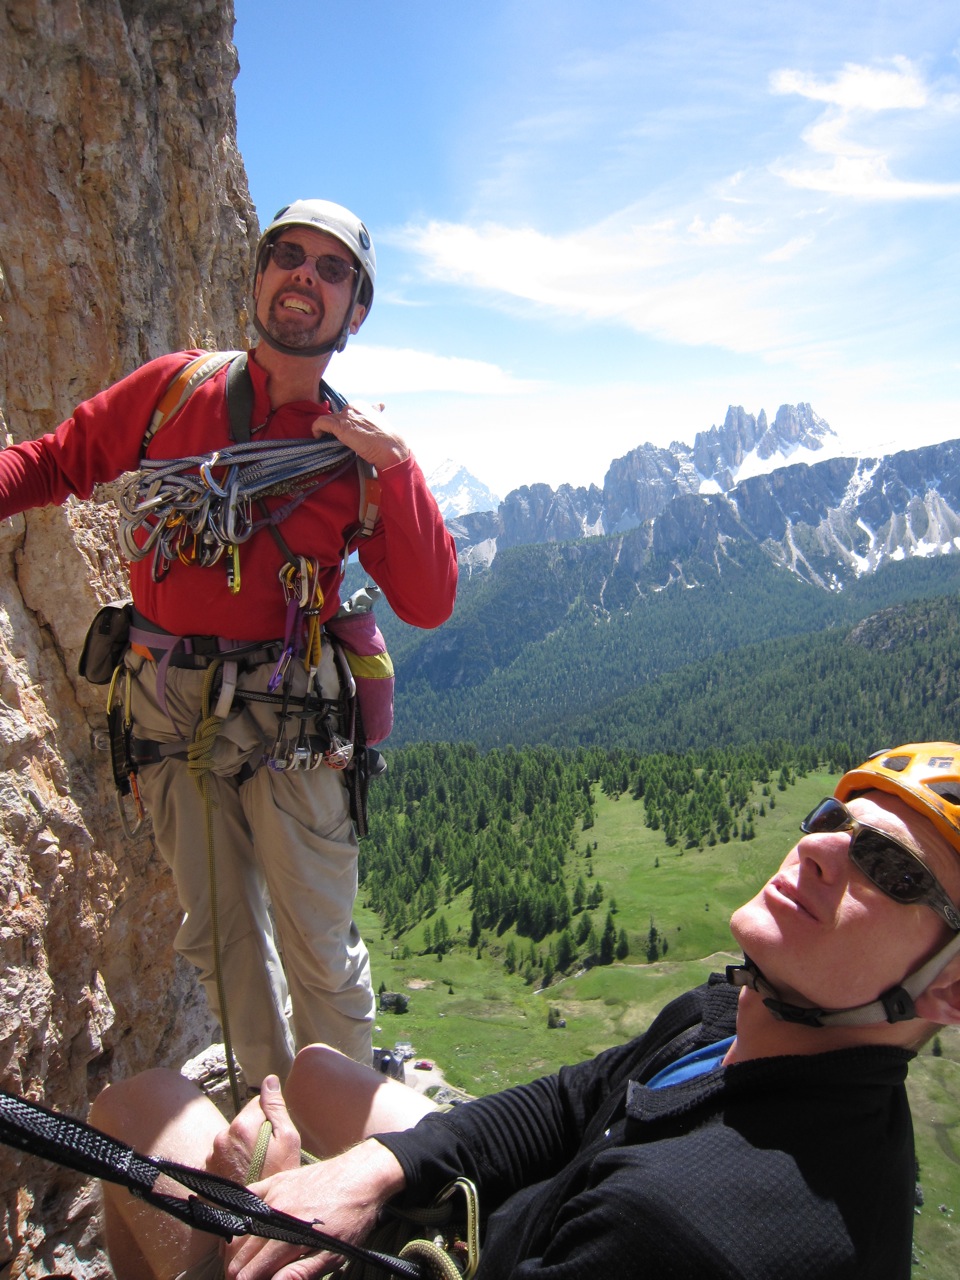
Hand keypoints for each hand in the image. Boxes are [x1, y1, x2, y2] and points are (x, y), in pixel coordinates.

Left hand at [209, 1077, 301, 1185]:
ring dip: (242, 1149)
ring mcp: (211, 1156)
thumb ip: (277, 1107)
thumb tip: (269, 1080)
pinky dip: (231, 1163)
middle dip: (255, 1133)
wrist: (259, 1222)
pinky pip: (221, 1157)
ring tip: (255, 1169)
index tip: (276, 1136)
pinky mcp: (206, 1172)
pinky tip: (242, 1177)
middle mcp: (221, 1137)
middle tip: (268, 1156)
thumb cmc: (279, 1178)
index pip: (256, 1104)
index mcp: (242, 1125)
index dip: (270, 1118)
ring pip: (231, 1140)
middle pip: (242, 1123)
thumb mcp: (289, 1140)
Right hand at [224, 1138, 406, 1279]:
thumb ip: (301, 1273)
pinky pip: (248, 1196)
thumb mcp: (334, 1255)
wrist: (362, 1176)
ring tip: (241, 1263)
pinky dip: (239, 1214)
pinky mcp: (277, 1180)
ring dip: (236, 1250)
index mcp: (291, 1238)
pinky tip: (240, 1228)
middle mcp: (277, 1215)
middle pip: (242, 1253)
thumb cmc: (352, 1220)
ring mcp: (274, 1195)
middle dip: (238, 1271)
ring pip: (242, 1228)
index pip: (252, 1271)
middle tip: (244, 1277)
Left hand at [314, 402, 410, 470]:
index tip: (343, 433)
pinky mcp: (340, 426)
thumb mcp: (379, 420)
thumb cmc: (386, 438)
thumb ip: (374, 412)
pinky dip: (316, 429)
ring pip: (326, 419)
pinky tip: (318, 436)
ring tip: (323, 438)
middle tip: (333, 439)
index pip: (344, 412)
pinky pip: (321, 423)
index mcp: (361, 405)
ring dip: (322, 429)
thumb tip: (379, 406)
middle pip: (335, 416)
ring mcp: (346, 416)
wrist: (389, 447)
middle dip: (333, 427)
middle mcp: (353, 407)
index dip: (342, 422)